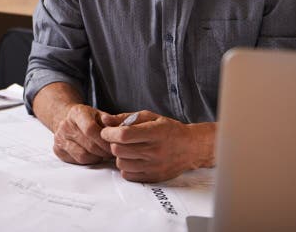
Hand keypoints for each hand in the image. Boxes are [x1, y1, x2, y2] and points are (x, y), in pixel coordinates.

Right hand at [51, 104, 116, 164]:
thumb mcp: (99, 114)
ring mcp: (60, 138)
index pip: (90, 129)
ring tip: (103, 153)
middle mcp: (65, 125)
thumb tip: (121, 130)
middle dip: (104, 151)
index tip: (114, 145)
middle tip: (113, 152)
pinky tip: (93, 154)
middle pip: (89, 145)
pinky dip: (88, 160)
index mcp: (77, 113)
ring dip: (97, 157)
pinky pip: (77, 161)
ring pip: (83, 156)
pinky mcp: (58, 150)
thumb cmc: (87, 118)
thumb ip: (111, 122)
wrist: (66, 118)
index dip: (104, 140)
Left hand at [100, 110, 214, 182]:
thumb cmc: (169, 130)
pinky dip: (126, 167)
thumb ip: (125, 118)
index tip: (107, 131)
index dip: (110, 133)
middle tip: (118, 140)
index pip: (123, 135)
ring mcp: (154, 167)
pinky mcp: (154, 178)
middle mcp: (155, 151)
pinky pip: (128, 175)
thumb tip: (104, 120)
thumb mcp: (150, 117)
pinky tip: (133, 160)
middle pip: (118, 150)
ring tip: (127, 150)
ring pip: (121, 163)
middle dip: (113, 143)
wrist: (191, 148)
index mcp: (154, 133)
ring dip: (120, 156)